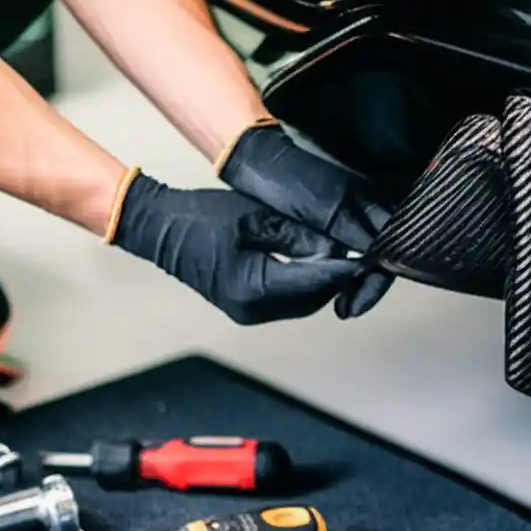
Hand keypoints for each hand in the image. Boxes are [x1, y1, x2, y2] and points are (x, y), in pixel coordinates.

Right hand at [217, 123, 394, 318]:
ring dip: (328, 281)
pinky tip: (322, 262)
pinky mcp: (250, 308)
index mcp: (252, 288)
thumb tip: (339, 247)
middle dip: (341, 277)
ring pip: (307, 302)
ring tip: (348, 255)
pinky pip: (292, 300)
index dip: (346, 269)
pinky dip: (310, 283)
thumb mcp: (258, 216)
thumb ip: (302, 234)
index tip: (370, 254)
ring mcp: (250, 313)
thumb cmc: (201, 216)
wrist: (161, 230)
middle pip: (315, 299)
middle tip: (365, 252)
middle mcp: (253, 310)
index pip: (314, 282)